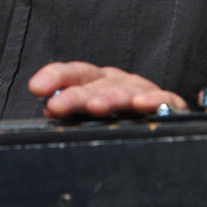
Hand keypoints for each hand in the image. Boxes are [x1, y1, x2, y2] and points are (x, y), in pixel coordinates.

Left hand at [27, 61, 188, 119]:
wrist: (165, 133)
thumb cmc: (122, 123)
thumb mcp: (92, 117)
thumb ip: (72, 112)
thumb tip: (49, 108)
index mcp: (98, 83)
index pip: (75, 74)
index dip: (56, 77)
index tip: (37, 87)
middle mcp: (119, 83)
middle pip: (95, 85)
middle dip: (76, 95)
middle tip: (57, 106)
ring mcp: (144, 91)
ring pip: (125, 92)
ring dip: (110, 98)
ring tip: (96, 107)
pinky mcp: (170, 104)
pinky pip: (164, 100)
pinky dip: (155, 100)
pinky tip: (142, 105)